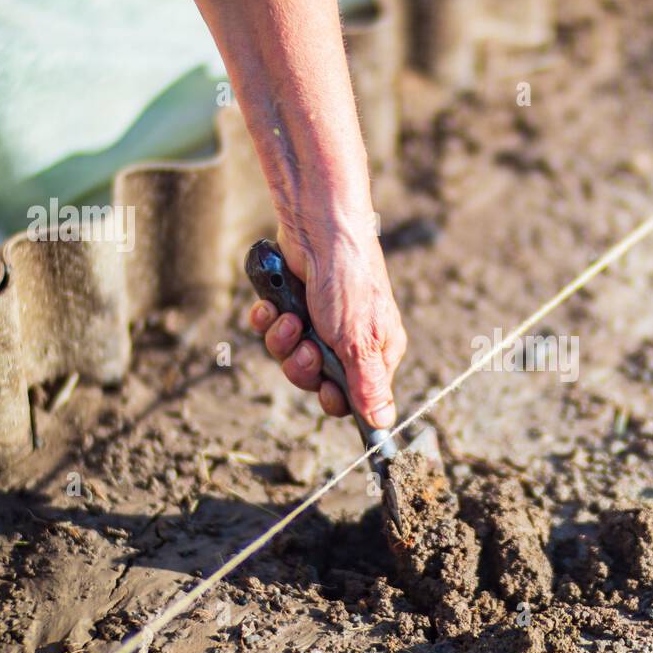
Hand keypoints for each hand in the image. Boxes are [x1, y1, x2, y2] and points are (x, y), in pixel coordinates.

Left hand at [249, 223, 405, 428]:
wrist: (318, 228)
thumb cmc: (349, 280)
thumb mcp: (359, 341)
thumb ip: (368, 385)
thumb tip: (384, 424)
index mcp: (377, 352)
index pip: (358, 398)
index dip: (336, 399)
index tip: (326, 392)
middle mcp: (350, 340)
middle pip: (317, 381)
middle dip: (304, 367)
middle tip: (307, 349)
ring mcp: (320, 322)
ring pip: (290, 357)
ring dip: (284, 341)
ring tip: (289, 318)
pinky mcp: (294, 306)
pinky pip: (273, 331)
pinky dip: (269, 321)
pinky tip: (273, 306)